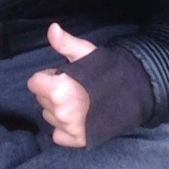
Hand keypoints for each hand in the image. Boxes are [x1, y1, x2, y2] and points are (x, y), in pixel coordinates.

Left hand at [27, 23, 96, 147]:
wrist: (134, 92)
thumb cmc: (107, 71)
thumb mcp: (85, 52)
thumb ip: (65, 43)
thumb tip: (52, 28)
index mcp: (58, 90)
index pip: (35, 83)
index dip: (49, 77)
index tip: (64, 75)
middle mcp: (61, 113)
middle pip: (42, 99)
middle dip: (53, 92)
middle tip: (75, 87)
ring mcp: (70, 129)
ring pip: (50, 116)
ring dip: (58, 109)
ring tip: (80, 101)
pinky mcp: (78, 141)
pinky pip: (58, 135)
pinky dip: (64, 129)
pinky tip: (78, 118)